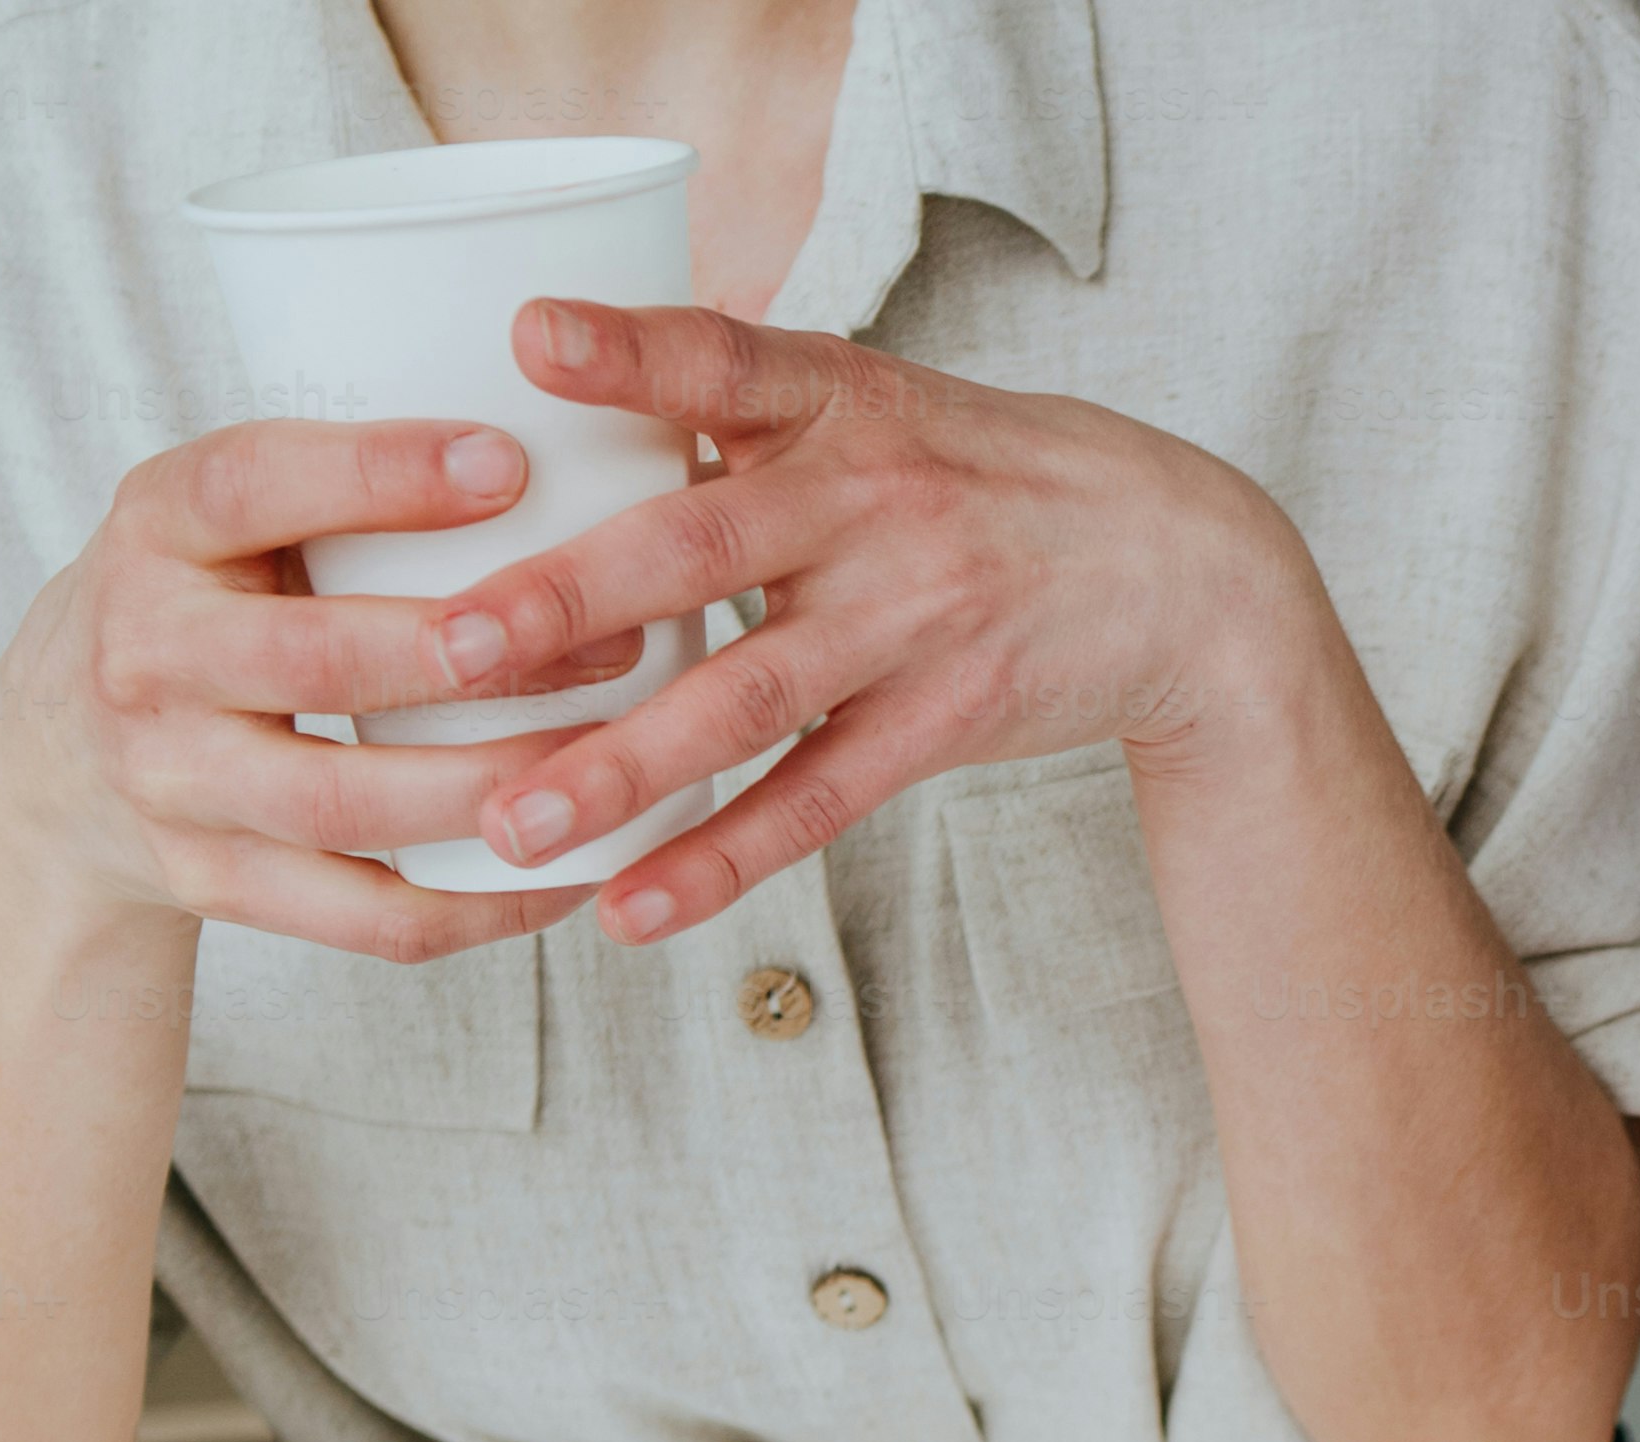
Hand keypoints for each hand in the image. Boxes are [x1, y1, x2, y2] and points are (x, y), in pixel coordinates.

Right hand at [0, 417, 610, 959]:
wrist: (56, 758)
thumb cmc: (204, 603)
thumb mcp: (222, 517)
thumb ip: (334, 488)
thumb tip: (555, 440)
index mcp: (155, 528)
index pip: (251, 486)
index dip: (378, 476)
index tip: (508, 463)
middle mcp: (146, 655)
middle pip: (317, 662)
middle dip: (475, 655)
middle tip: (614, 638)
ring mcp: (173, 782)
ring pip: (348, 803)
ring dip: (494, 789)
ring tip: (610, 761)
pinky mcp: (213, 884)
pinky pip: (367, 917)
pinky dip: (481, 905)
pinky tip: (573, 875)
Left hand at [425, 300, 1327, 938]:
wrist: (1185, 573)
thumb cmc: (987, 479)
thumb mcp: (883, 404)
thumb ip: (740, 409)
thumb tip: (551, 385)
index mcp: (843, 401)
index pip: (727, 358)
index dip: (631, 347)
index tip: (528, 335)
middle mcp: (873, 503)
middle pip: (703, 547)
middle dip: (570, 597)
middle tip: (454, 643)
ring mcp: (911, 620)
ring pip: (746, 697)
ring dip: (623, 765)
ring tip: (511, 821)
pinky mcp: (942, 722)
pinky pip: (815, 803)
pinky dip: (720, 860)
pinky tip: (629, 908)